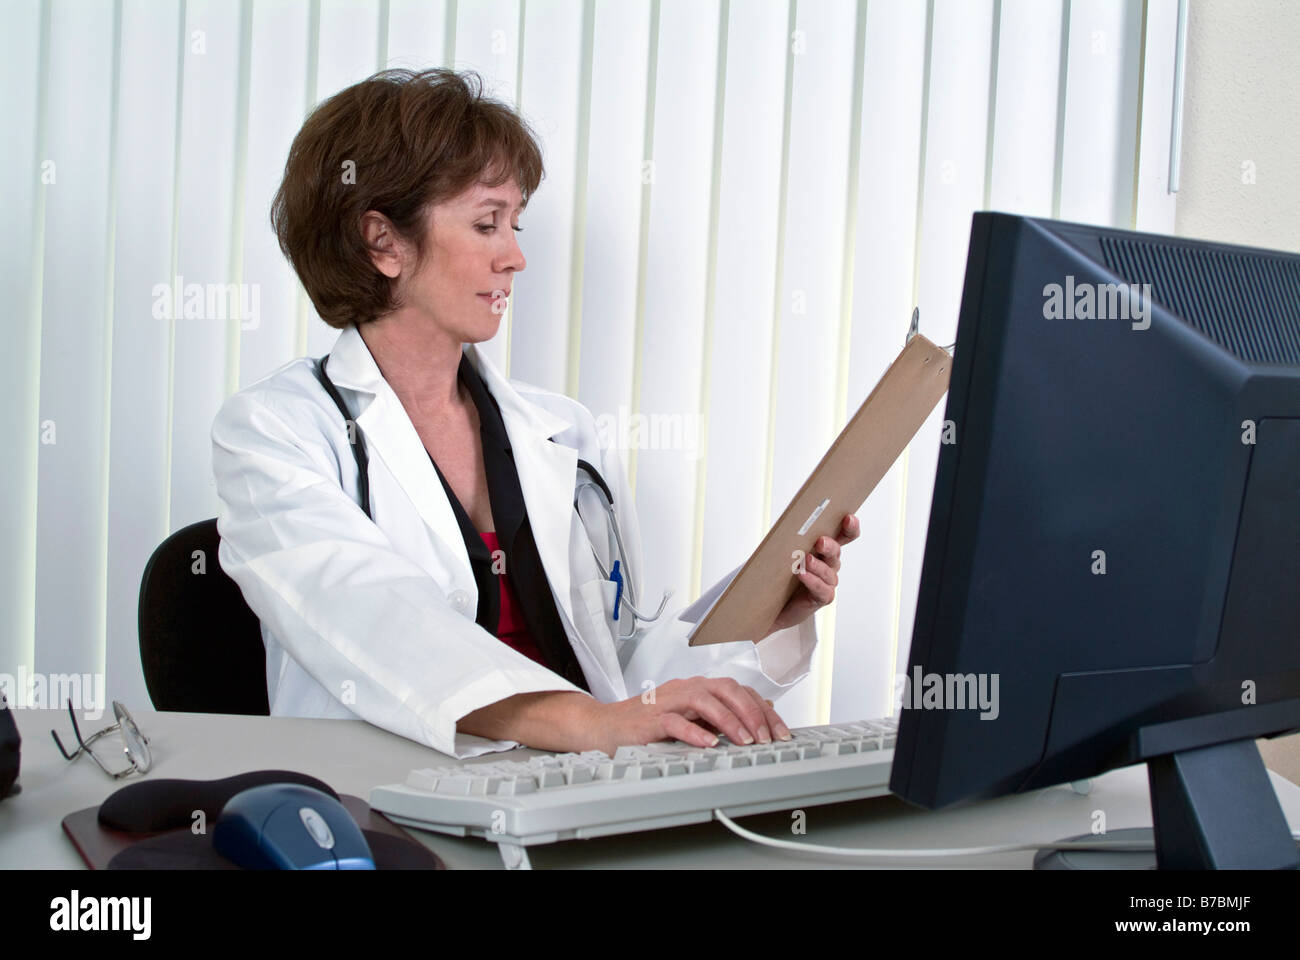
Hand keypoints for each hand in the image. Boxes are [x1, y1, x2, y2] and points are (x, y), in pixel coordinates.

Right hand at [587, 677, 792, 754]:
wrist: (605, 726)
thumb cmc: (648, 724)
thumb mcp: (690, 718)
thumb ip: (718, 717)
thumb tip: (757, 722)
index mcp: (698, 688)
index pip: (739, 690)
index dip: (764, 710)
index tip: (781, 733)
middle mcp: (686, 689)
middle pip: (726, 689)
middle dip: (752, 713)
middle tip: (768, 738)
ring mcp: (667, 701)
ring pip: (705, 701)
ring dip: (730, 721)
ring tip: (746, 741)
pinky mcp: (650, 719)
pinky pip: (675, 721)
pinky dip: (694, 732)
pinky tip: (709, 744)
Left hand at [765, 513, 859, 636]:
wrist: (779, 601)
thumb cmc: (784, 572)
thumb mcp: (788, 550)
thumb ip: (794, 538)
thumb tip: (789, 523)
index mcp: (826, 548)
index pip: (845, 535)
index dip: (850, 527)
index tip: (848, 518)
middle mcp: (831, 563)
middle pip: (836, 552)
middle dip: (830, 546)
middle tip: (820, 541)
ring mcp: (829, 581)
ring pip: (828, 571)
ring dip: (817, 565)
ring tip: (806, 560)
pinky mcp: (823, 596)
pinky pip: (821, 588)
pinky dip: (812, 580)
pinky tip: (802, 575)